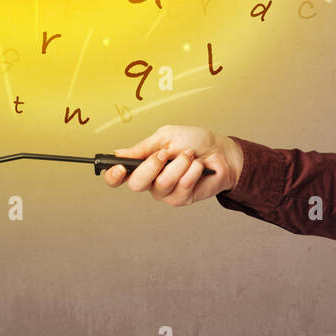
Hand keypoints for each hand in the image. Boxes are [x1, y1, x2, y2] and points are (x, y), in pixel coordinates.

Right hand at [102, 124, 243, 205]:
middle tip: (165, 154)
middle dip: (151, 167)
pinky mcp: (181, 199)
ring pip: (161, 184)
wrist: (222, 152)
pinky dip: (192, 172)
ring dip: (179, 165)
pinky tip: (199, 166)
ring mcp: (165, 191)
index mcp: (143, 163)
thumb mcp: (167, 136)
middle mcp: (151, 180)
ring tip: (190, 156)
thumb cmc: (196, 142)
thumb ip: (144, 147)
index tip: (120, 167)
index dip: (113, 175)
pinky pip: (181, 187)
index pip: (118, 177)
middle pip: (136, 184)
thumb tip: (119, 153)